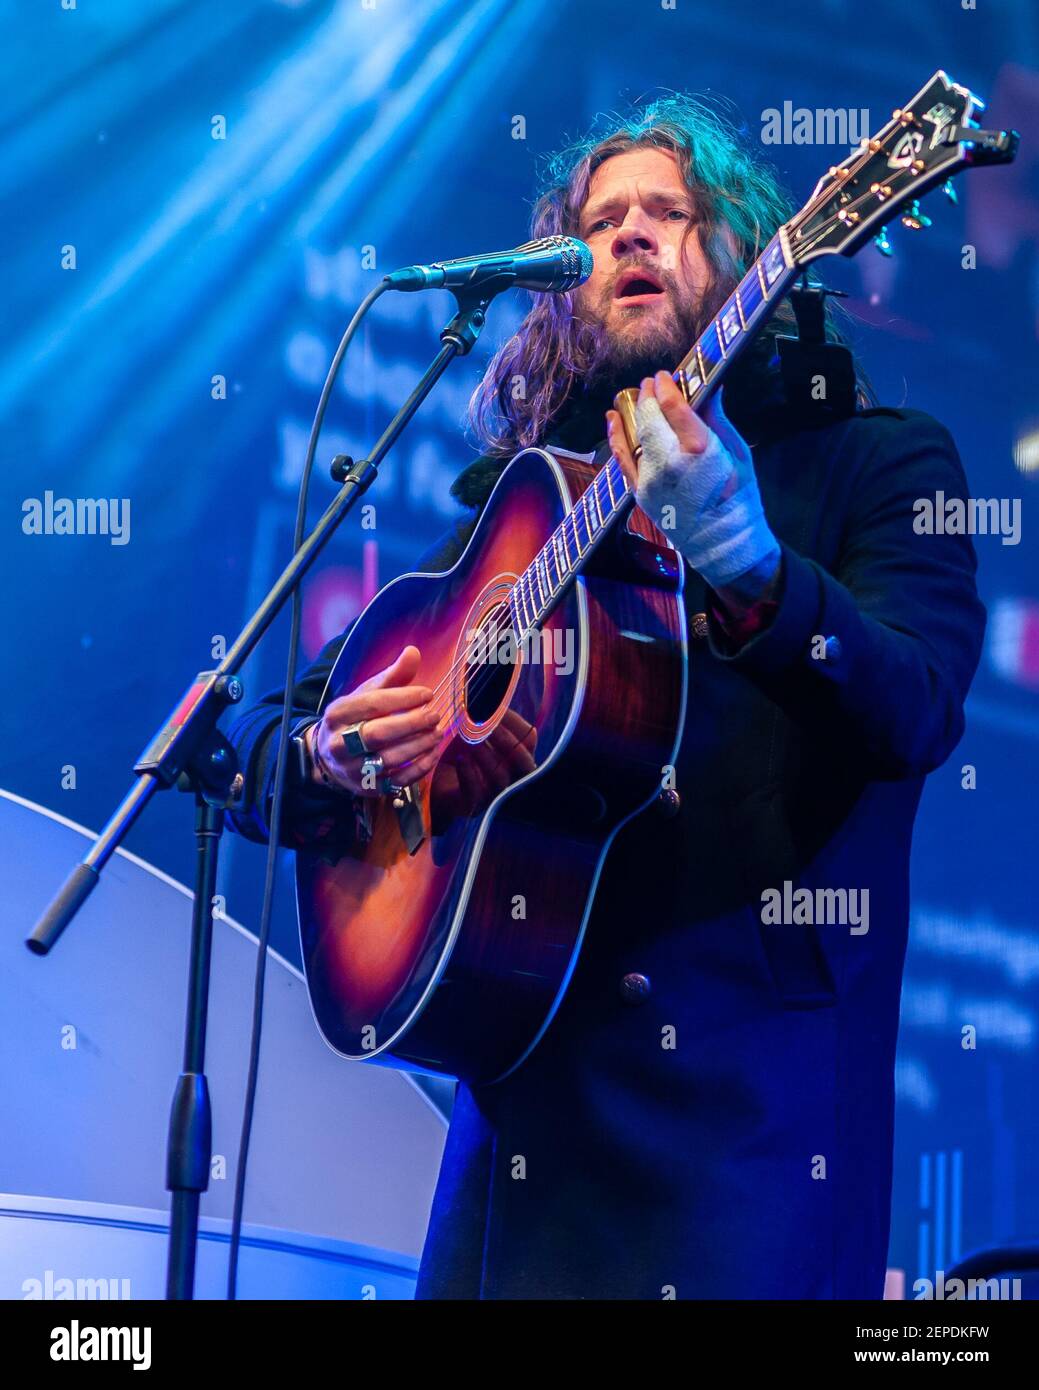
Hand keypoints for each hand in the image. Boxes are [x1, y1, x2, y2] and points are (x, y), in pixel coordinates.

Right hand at [305, 645, 441, 797]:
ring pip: (389, 759)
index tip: (427, 694)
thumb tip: (414, 652)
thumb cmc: (354, 718)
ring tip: (437, 733)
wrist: (328, 757)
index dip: (404, 698)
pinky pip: (397, 782)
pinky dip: (419, 768)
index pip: (373, 704)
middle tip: (434, 715)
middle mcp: (340, 743)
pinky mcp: (366, 788)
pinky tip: (433, 753)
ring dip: (420, 745)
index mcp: (338, 714)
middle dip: (412, 724)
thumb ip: (392, 676)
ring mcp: (352, 769)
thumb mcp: (366, 694)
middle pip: (379, 734)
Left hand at [429, 709, 537, 834]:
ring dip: (486, 756)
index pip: (528, 739)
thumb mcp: (471, 733)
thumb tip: (484, 686)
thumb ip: (482, 717)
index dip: (514, 721)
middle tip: (487, 724)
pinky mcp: (473, 805)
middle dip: (506, 740)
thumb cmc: (457, 754)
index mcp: (516, 757)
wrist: (434, 785)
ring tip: (470, 740)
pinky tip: (460, 758)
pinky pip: (476, 792)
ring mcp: (494, 793)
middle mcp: (511, 776)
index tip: (495, 706)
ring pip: (500, 777)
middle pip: (523, 761)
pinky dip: (469, 774)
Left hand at [606, 371, 779, 598]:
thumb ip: (716, 418)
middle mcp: (670, 462)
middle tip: (652, 383)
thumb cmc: (738, 495)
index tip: (665, 375)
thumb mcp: (737, 452)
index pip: (672, 405)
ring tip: (639, 397)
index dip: (665, 385)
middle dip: (649, 394)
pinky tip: (613, 419)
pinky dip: (616, 436)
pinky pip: (622, 459)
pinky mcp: (640, 493)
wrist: (724, 542)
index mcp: (699, 449)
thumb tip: (709, 386)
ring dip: (635, 411)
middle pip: (649, 417)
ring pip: (634, 434)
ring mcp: (651, 479)